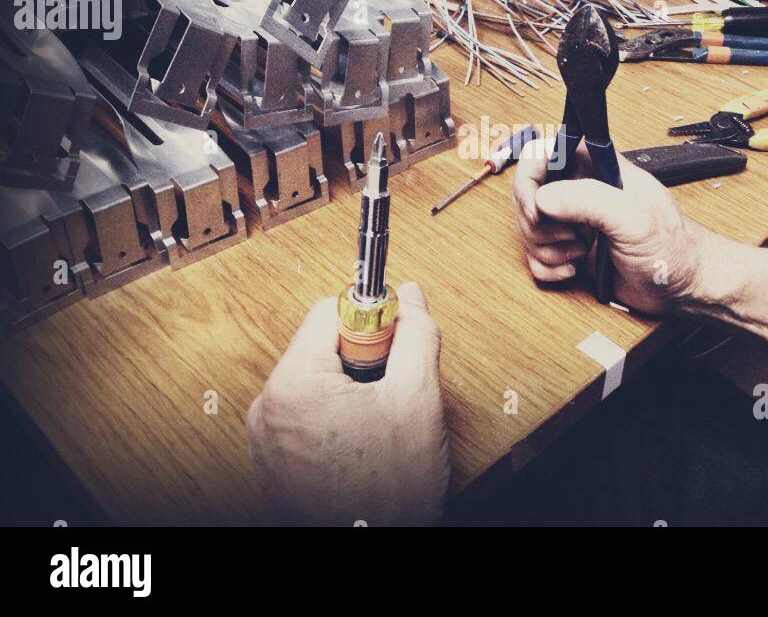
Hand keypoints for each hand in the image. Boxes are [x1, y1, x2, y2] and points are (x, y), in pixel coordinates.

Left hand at [246, 282, 448, 525]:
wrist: (373, 554)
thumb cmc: (389, 496)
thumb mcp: (418, 397)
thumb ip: (416, 334)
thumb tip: (410, 296)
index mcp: (292, 385)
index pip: (330, 311)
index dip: (373, 324)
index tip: (395, 347)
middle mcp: (266, 409)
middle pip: (322, 348)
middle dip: (364, 362)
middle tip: (391, 396)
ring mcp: (265, 440)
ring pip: (317, 382)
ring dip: (352, 392)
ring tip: (377, 428)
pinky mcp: (272, 463)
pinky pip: (305, 417)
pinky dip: (335, 420)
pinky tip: (362, 447)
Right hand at [511, 139, 730, 314]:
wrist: (684, 288)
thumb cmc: (673, 247)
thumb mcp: (634, 218)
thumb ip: (588, 200)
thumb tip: (543, 197)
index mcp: (596, 167)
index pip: (545, 151)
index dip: (531, 176)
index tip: (536, 204)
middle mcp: (581, 191)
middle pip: (529, 193)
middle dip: (538, 222)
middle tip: (568, 235)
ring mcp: (573, 221)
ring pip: (529, 228)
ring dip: (545, 248)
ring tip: (579, 253)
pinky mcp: (569, 250)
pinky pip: (536, 256)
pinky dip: (547, 267)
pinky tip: (574, 269)